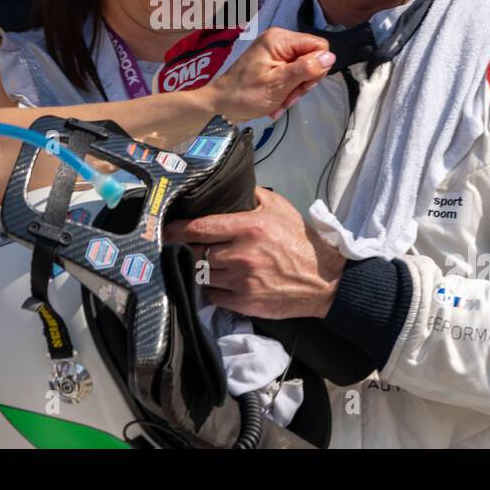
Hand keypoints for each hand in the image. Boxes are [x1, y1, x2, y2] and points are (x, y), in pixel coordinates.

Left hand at [163, 187, 344, 318]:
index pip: (199, 228)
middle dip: (182, 248)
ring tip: (193, 263)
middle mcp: (241, 254)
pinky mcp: (244, 303)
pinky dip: (209, 288)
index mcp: (248, 227)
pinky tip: (212, 281)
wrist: (324, 281)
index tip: (165, 228)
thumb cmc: (300, 241)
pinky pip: (212, 295)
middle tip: (174, 245)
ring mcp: (241, 281)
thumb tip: (230, 186)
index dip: (176, 229)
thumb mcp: (279, 208)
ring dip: (195, 269)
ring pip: (200, 274)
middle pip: (194, 252)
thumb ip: (252, 195)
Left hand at [202, 28, 332, 121]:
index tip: (303, 84)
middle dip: (304, 82)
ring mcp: (276, 53)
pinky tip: (277, 102)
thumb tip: (330, 57)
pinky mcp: (274, 64)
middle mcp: (280, 41)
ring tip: (280, 101)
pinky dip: (288, 91)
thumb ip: (305, 69)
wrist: (220, 105)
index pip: (319, 46)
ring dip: (295, 90)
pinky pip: (293, 76)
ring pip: (304, 70)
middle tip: (289, 96)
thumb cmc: (246, 94)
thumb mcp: (279, 84)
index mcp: (280, 39)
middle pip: (312, 58)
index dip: (317, 67)